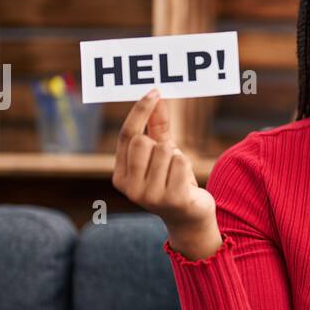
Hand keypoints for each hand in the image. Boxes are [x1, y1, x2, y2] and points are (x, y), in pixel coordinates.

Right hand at [112, 89, 215, 238]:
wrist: (189, 218)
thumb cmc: (173, 181)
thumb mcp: (162, 153)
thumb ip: (157, 127)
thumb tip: (157, 97)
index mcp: (120, 177)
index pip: (127, 136)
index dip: (140, 111)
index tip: (154, 91)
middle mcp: (130, 189)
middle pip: (143, 141)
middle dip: (160, 144)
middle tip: (168, 161)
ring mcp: (149, 196)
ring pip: (164, 150)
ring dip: (176, 157)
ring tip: (177, 174)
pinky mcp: (172, 199)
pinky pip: (181, 161)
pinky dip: (187, 165)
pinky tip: (186, 182)